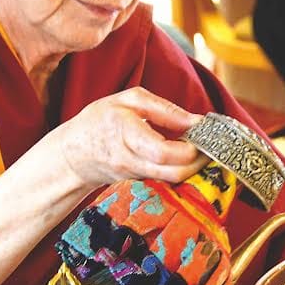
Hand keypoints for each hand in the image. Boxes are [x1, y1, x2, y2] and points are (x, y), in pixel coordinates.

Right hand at [56, 86, 206, 187]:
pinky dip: (180, 171)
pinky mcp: (138, 184)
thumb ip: (164, 109)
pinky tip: (186, 159)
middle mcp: (128, 159)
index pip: (162, 152)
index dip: (189, 149)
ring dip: (192, 167)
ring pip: (172, 179)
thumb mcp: (128, 100)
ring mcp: (133, 176)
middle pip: (173, 172)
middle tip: (211, 147)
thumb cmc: (100, 121)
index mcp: (124, 132)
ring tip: (201, 150)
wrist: (73, 155)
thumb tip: (197, 121)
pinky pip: (165, 181)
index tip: (203, 137)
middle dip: (198, 162)